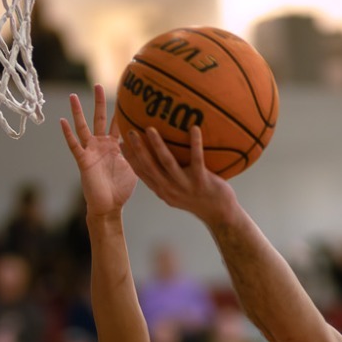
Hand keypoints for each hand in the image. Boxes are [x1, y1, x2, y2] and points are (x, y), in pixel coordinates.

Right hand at [60, 85, 138, 216]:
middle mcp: (101, 144)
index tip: (124, 91)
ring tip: (73, 96)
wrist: (109, 206)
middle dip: (98, 102)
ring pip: (83, 127)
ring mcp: (90, 151)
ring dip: (77, 112)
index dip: (120, 108)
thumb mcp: (136, 166)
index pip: (118, 122)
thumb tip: (157, 140)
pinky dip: (67, 133)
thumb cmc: (122, 188)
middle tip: (98, 84)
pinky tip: (62, 121)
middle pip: (99, 118)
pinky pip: (74, 145)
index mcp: (114, 145)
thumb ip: (141, 152)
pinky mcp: (83, 160)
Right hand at [120, 121, 242, 227]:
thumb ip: (166, 177)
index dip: (130, 159)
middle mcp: (170, 189)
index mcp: (162, 190)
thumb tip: (158, 157)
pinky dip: (195, 143)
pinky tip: (194, 128)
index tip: (120, 143)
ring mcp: (185, 186)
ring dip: (157, 145)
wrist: (220, 214)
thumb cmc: (199, 198)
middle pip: (149, 167)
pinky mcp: (201, 181)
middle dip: (138, 149)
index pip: (141, 173)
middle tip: (130, 132)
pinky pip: (197, 159)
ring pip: (167, 163)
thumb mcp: (177, 191)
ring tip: (150, 128)